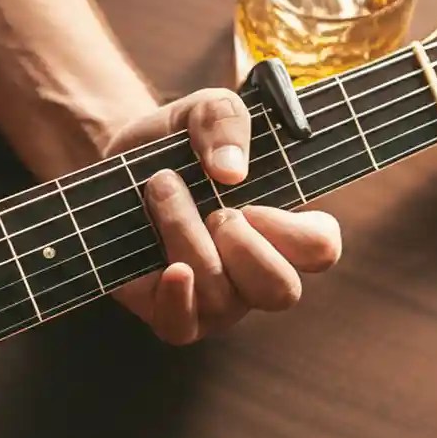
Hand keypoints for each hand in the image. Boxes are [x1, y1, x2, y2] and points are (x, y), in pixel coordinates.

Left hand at [104, 88, 341, 344]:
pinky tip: (170, 270)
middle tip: (216, 210)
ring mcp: (217, 300)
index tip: (254, 203)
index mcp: (280, 228)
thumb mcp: (201, 110)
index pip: (320, 249)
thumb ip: (225, 120)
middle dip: (246, 247)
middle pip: (281, 291)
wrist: (116, 161)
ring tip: (161, 190)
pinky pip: (183, 327)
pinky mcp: (172, 312)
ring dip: (187, 234)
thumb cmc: (175, 141)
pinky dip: (178, 299)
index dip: (294, 233)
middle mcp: (254, 272)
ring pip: (221, 297)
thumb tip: (232, 171)